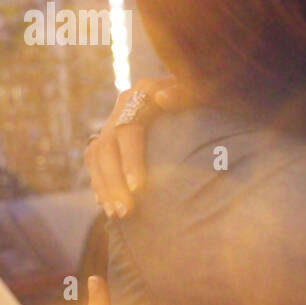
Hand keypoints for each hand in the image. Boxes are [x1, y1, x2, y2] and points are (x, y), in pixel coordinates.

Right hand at [86, 76, 196, 217]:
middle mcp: (125, 104)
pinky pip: (96, 159)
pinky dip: (100, 182)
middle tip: (126, 212)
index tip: (139, 188)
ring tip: (117, 214)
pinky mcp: (113, 132)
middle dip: (114, 182)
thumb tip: (162, 98)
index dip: (130, 159)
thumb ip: (186, 93)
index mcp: (143, 92)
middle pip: (108, 146)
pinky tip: (107, 204)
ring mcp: (116, 118)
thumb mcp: (203, 90)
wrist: (201, 90)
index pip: (128, 129)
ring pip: (98, 155)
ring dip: (105, 186)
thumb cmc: (209, 92)